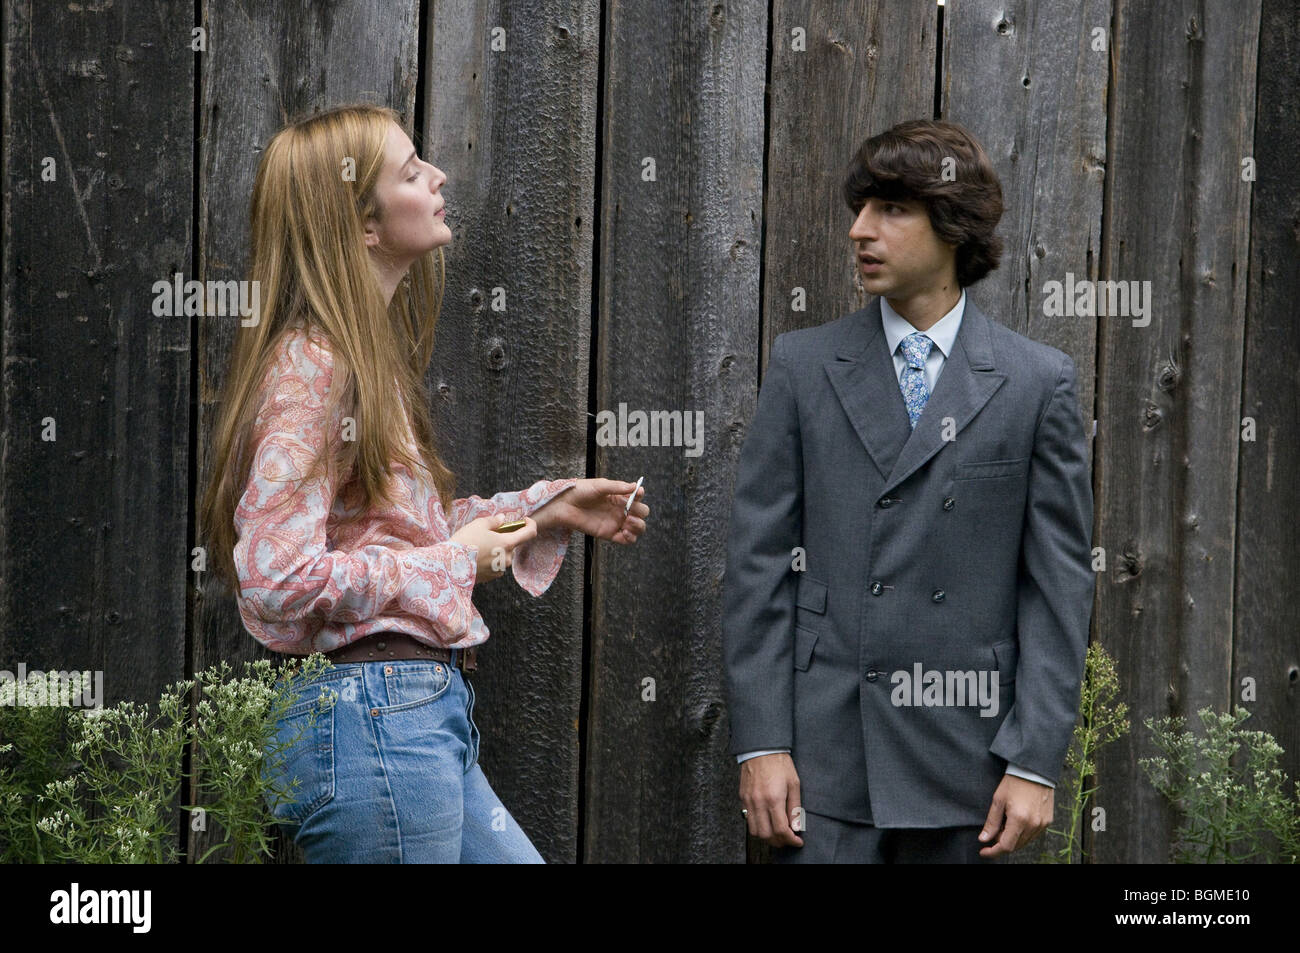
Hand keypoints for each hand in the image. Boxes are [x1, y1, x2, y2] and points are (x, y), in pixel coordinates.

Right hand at [450, 513, 538, 583]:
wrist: (449, 564)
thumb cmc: (465, 541)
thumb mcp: (479, 524)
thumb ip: (494, 521)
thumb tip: (502, 519)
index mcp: (508, 543)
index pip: (530, 533)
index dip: (530, 524)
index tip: (524, 520)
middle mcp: (507, 558)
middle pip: (513, 545)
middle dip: (505, 538)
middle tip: (489, 534)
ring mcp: (500, 569)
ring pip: (503, 555)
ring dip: (497, 550)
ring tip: (479, 546)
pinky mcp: (491, 577)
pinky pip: (496, 566)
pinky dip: (491, 560)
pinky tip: (477, 557)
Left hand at [533, 477, 648, 543]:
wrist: (564, 505)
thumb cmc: (580, 491)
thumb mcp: (600, 485)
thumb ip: (617, 487)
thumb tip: (636, 486)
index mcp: (619, 496)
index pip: (638, 497)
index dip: (640, 496)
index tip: (636, 494)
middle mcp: (620, 509)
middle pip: (642, 513)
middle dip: (640, 512)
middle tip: (629, 511)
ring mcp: (615, 522)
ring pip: (637, 528)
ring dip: (639, 526)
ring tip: (628, 522)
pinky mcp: (608, 534)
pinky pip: (626, 540)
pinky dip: (630, 538)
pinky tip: (625, 532)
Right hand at [739, 752, 803, 847]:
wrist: (761, 749)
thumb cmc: (779, 764)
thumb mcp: (794, 784)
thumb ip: (795, 807)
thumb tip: (796, 827)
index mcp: (774, 799)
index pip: (781, 830)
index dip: (791, 840)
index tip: (797, 841)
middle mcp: (758, 802)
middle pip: (766, 835)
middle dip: (779, 842)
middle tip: (788, 839)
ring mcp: (748, 801)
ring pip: (754, 831)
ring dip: (767, 836)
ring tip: (777, 833)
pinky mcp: (743, 798)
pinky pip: (748, 819)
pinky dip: (758, 826)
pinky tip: (767, 821)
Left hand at [978, 773, 1054, 857]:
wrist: (1034, 770)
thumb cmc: (1014, 782)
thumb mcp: (998, 800)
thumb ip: (991, 822)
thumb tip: (984, 839)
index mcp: (1019, 820)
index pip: (1006, 846)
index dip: (993, 851)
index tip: (984, 851)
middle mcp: (1033, 825)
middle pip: (1015, 845)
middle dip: (1002, 842)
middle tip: (995, 830)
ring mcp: (1043, 824)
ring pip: (1025, 842)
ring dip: (1013, 838)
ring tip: (1006, 822)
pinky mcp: (1048, 821)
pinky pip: (1033, 834)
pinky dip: (1023, 833)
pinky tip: (1017, 821)